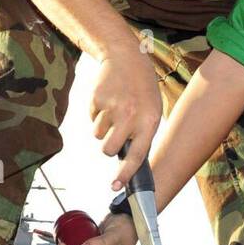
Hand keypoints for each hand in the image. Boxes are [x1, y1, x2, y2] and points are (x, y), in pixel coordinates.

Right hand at [90, 42, 161, 189]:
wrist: (126, 58)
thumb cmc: (142, 90)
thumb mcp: (152, 111)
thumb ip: (142, 134)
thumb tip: (129, 161)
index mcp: (149, 121)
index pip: (137, 154)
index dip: (124, 173)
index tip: (114, 186)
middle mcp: (130, 115)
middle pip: (108, 149)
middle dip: (108, 147)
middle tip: (114, 135)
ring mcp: (112, 107)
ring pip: (97, 135)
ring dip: (103, 128)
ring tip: (115, 110)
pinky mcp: (96, 99)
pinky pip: (91, 119)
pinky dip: (97, 114)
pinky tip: (108, 100)